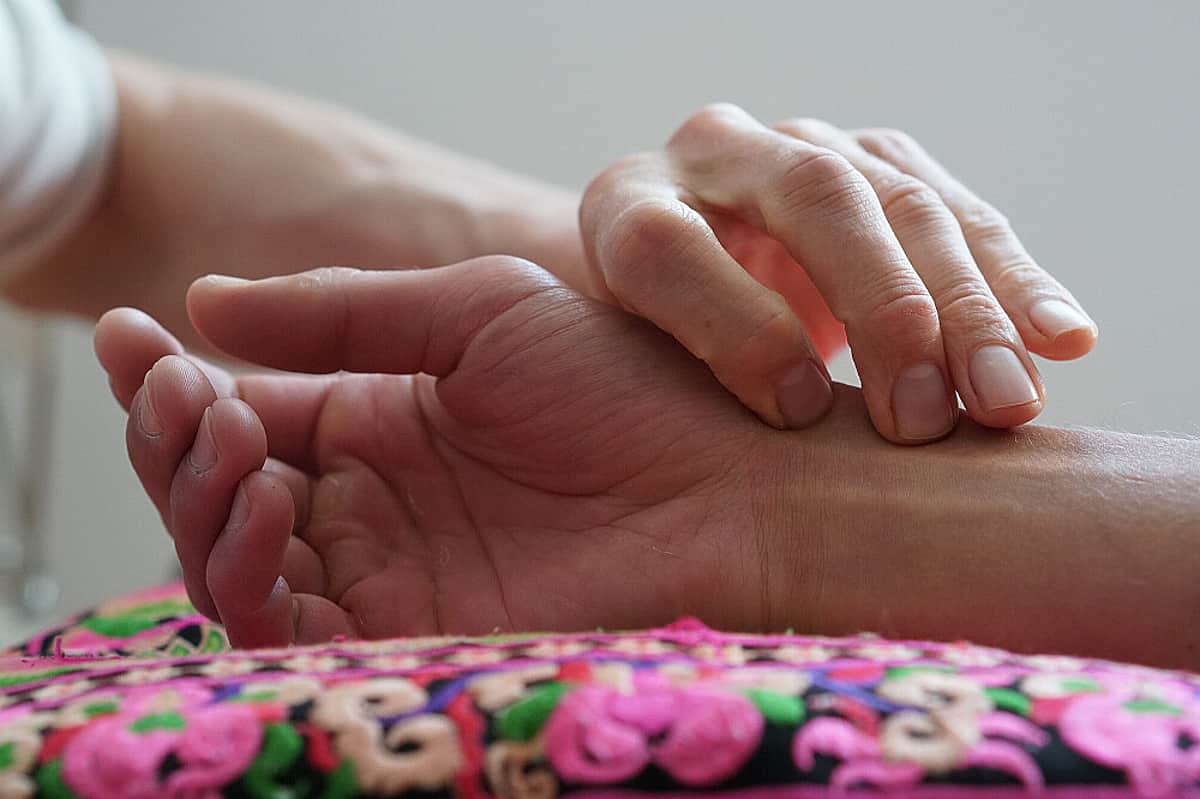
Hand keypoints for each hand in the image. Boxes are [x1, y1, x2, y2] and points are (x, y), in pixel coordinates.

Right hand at [94, 257, 771, 647]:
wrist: (722, 483)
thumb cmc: (625, 387)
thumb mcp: (478, 313)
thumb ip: (343, 315)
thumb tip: (202, 305)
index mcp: (379, 420)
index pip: (240, 407)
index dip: (172, 377)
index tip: (131, 335)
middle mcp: (366, 501)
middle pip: (214, 486)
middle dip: (172, 437)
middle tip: (187, 391)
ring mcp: (379, 571)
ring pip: (225, 555)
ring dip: (196, 494)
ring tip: (232, 432)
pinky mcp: (400, 635)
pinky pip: (277, 622)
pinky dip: (239, 567)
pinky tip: (266, 500)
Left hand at [577, 105, 1096, 442]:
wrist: (682, 276)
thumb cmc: (642, 355)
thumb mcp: (623, 375)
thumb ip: (635, 403)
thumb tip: (705, 500)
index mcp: (626, 207)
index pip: (669, 247)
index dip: (732, 327)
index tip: (793, 412)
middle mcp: (720, 154)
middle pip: (814, 200)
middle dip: (885, 309)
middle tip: (926, 420)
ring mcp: (809, 146)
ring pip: (904, 203)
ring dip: (970, 307)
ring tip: (1007, 404)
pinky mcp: (882, 162)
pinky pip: (961, 211)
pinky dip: (1016, 282)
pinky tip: (1064, 341)